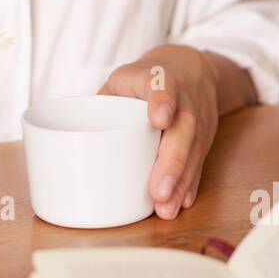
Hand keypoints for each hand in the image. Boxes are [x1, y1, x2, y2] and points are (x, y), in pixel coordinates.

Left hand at [98, 45, 240, 218]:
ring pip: (194, 150)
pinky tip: (181, 203)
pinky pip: (199, 163)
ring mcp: (198, 120)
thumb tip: (74, 138)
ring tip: (165, 207)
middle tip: (158, 191)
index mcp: (160, 78)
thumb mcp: (123, 77)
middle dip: (171, 162)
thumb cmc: (147, 77)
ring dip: (180, 182)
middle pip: (183, 128)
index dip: (162, 101)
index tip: (159, 119)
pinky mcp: (204, 139)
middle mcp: (184, 99)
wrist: (191, 69)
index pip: (162, 86)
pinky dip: (190, 185)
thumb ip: (102, 103)